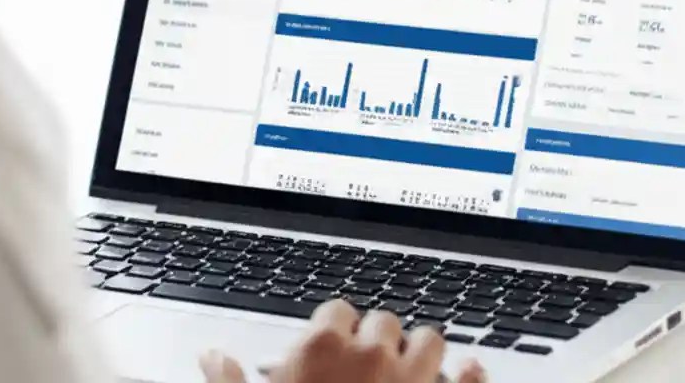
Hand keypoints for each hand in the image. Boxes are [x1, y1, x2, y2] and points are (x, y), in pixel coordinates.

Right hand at [200, 300, 486, 382]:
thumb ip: (227, 380)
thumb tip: (212, 357)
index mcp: (323, 349)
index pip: (337, 309)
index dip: (332, 330)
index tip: (328, 348)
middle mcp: (372, 354)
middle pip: (384, 321)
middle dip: (375, 341)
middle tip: (363, 368)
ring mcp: (416, 380)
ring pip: (430, 339)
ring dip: (421, 352)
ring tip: (409, 372)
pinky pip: (472, 376)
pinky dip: (472, 374)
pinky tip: (470, 373)